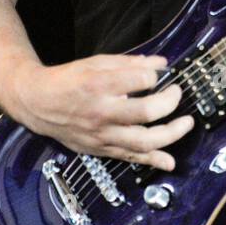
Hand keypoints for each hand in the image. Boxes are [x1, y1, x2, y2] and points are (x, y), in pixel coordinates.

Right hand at [10, 53, 194, 170]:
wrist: (38, 103)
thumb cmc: (69, 80)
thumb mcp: (97, 62)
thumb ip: (131, 63)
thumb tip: (161, 64)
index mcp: (99, 84)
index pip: (140, 80)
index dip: (154, 75)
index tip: (156, 74)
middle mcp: (102, 111)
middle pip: (147, 112)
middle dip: (170, 102)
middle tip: (177, 93)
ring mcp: (102, 134)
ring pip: (144, 141)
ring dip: (171, 134)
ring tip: (187, 124)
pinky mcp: (101, 148)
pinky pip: (131, 157)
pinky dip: (153, 160)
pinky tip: (170, 161)